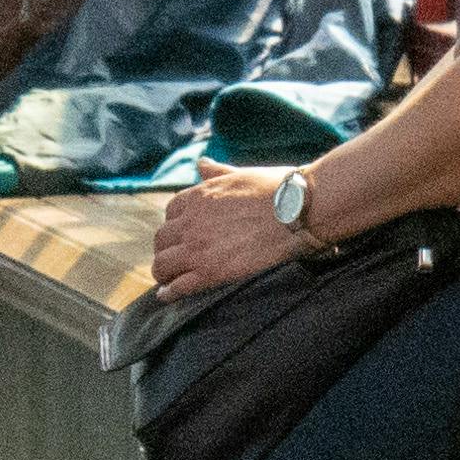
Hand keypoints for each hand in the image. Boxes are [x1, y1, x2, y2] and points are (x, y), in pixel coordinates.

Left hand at [150, 175, 313, 299]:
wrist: (297, 211)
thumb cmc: (276, 190)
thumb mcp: (240, 174)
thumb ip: (217, 172)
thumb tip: (201, 164)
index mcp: (197, 197)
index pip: (170, 213)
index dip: (175, 225)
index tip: (182, 235)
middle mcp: (191, 222)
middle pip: (161, 239)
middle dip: (167, 249)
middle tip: (176, 259)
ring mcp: (197, 249)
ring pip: (162, 265)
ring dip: (164, 272)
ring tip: (170, 279)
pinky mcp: (210, 273)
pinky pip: (177, 287)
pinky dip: (169, 293)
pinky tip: (166, 296)